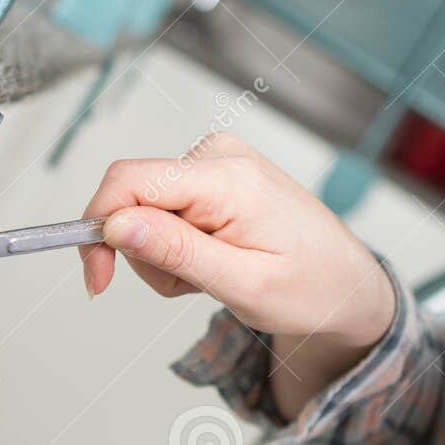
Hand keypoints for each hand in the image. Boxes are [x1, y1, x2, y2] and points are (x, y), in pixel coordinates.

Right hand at [80, 133, 396, 415]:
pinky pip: (167, 208)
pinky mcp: (217, 174)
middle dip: (144, 253)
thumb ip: (178, 253)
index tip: (98, 278)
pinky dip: (178, 244)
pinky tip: (214, 258)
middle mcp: (220, 156)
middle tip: (187, 286)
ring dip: (164, 255)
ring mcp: (219, 161)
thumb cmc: (311, 287)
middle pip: (133, 198)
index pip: (129, 181)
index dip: (98, 229)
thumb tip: (116, 225)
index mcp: (228, 179)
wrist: (345, 283)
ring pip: (146, 209)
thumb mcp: (244, 285)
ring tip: (210, 275)